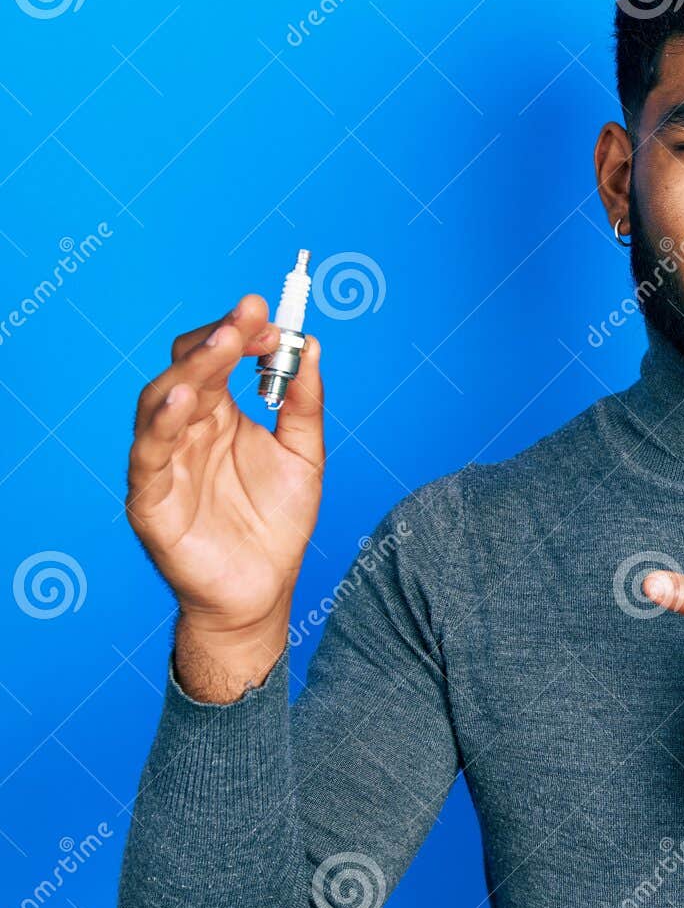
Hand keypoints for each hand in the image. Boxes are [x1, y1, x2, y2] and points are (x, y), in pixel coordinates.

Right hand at [124, 294, 324, 699]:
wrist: (263, 590)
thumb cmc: (277, 522)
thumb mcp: (305, 455)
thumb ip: (304, 403)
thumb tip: (311, 346)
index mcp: (220, 413)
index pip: (217, 356)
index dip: (241, 333)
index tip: (271, 317)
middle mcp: (187, 429)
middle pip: (189, 370)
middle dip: (218, 340)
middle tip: (247, 318)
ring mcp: (165, 461)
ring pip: (161, 403)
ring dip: (190, 371)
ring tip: (219, 346)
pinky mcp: (151, 499)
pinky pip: (148, 456)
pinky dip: (163, 426)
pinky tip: (186, 400)